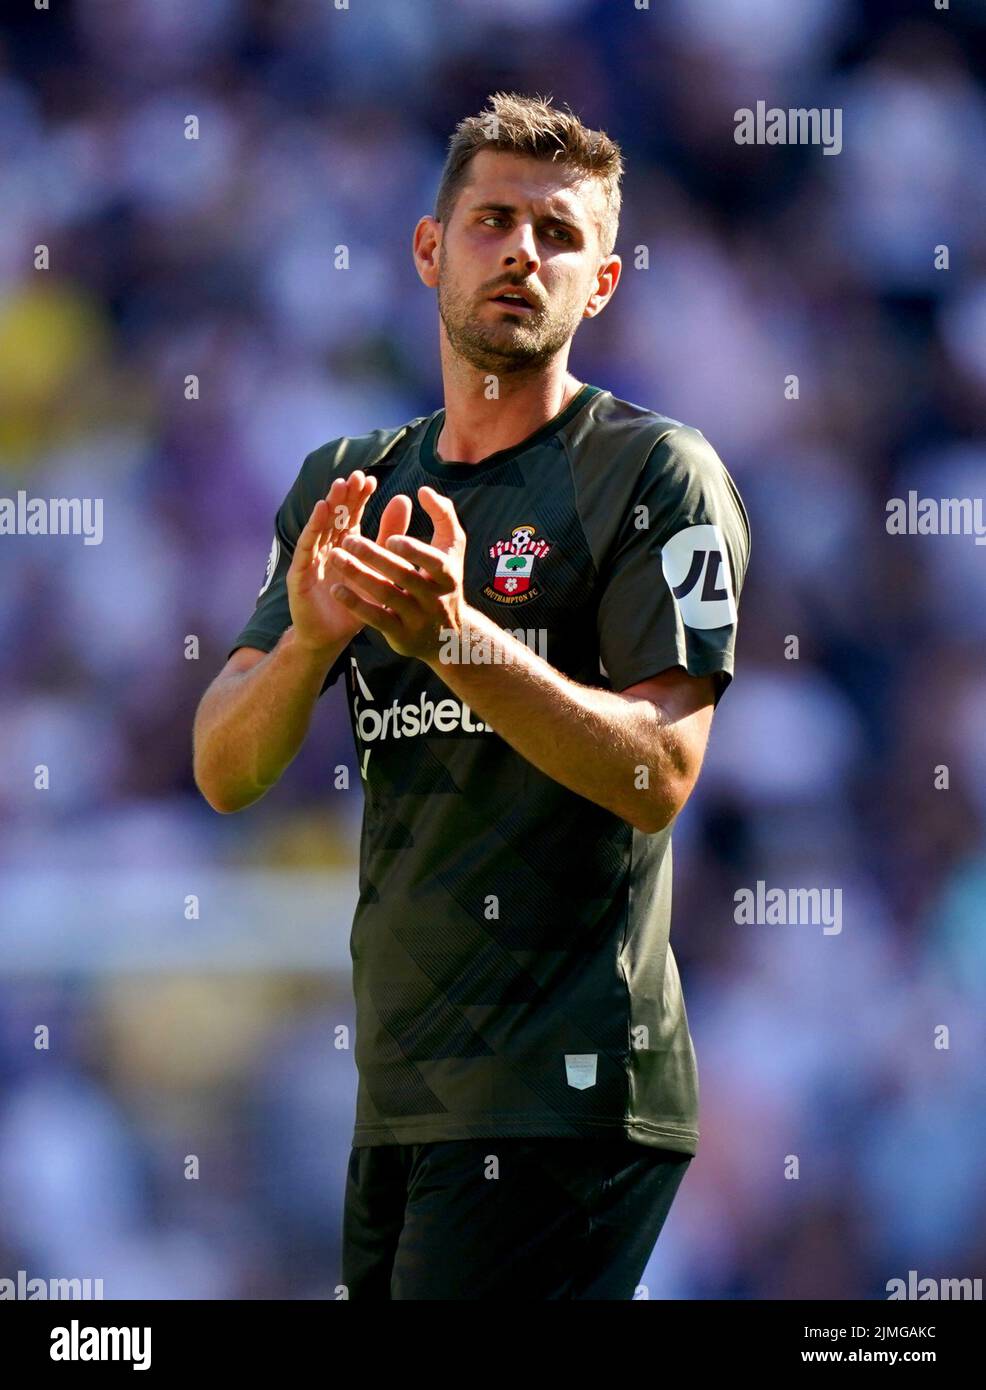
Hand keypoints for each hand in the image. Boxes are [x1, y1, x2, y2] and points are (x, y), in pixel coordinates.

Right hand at [287, 471, 410, 652]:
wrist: (330, 638)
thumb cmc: (355, 605)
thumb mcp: (379, 568)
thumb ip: (389, 535)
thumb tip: (403, 499)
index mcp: (345, 546)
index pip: (352, 516)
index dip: (359, 498)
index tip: (371, 480)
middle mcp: (326, 548)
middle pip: (336, 517)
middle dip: (345, 496)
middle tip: (356, 476)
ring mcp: (311, 559)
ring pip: (320, 527)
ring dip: (329, 505)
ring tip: (339, 486)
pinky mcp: (299, 572)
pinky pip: (307, 546)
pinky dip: (313, 527)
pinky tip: (321, 511)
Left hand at [326, 485, 466, 662]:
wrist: (450, 635)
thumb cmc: (446, 581)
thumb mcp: (453, 549)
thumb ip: (443, 516)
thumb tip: (423, 490)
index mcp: (448, 574)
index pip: (434, 562)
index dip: (414, 551)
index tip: (391, 538)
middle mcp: (435, 598)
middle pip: (403, 576)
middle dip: (375, 557)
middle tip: (349, 540)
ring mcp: (417, 619)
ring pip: (385, 596)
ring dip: (358, 575)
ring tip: (334, 557)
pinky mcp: (400, 635)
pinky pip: (376, 619)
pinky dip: (356, 604)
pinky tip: (336, 589)